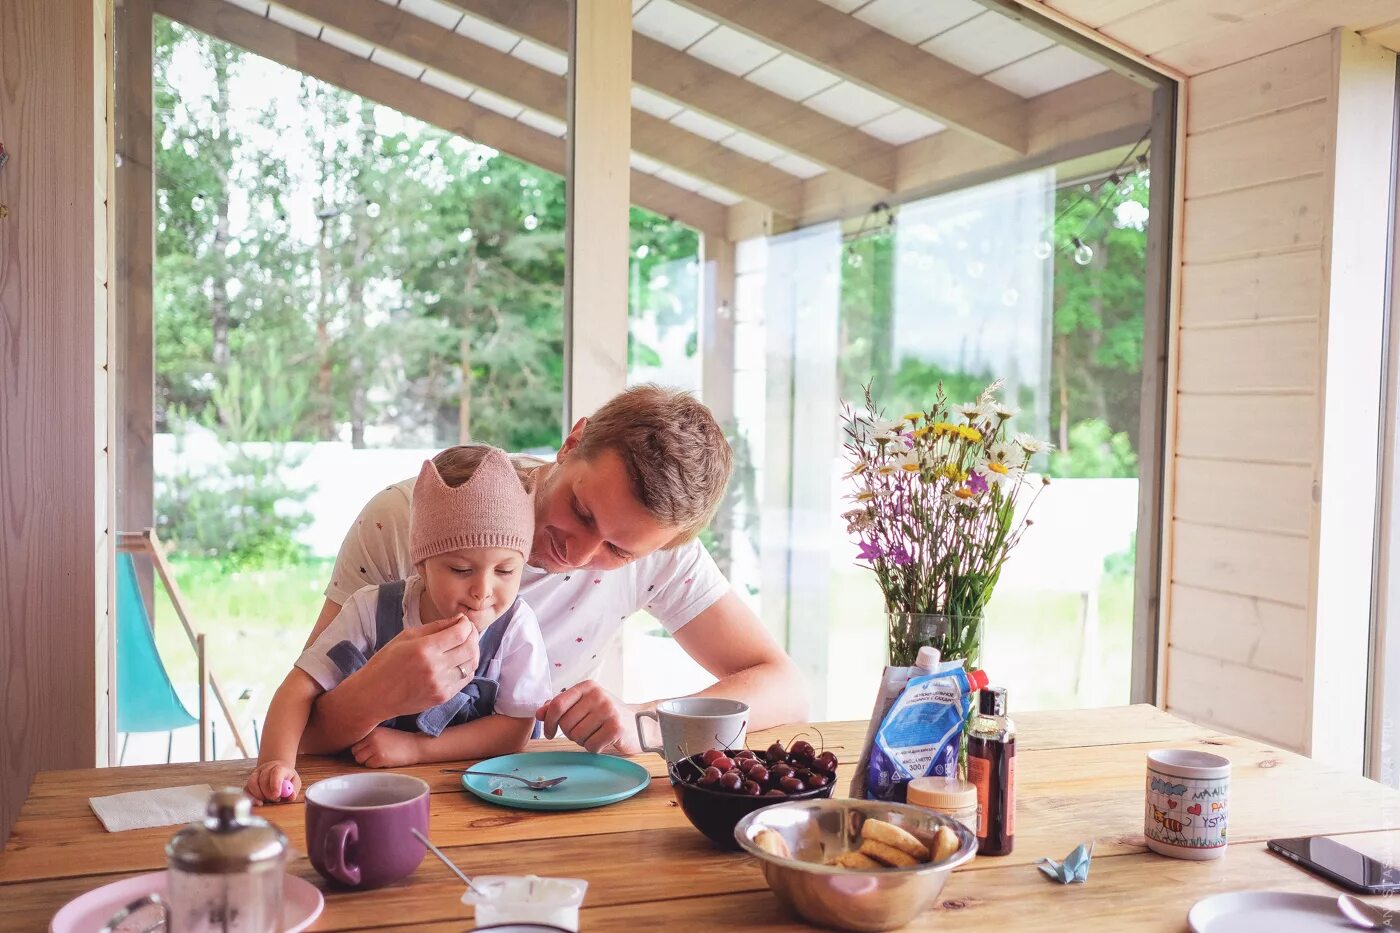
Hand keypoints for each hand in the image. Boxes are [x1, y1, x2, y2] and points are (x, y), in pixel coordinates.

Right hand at [246, 761, 299, 803]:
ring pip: (252, 783)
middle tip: (275, 799)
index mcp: (280, 767)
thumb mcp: (294, 782)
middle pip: (263, 779)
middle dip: (268, 793)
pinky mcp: (250, 781)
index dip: (275, 784)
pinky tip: (258, 802)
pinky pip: (246, 788)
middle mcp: (266, 768)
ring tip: (268, 800)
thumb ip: (294, 789)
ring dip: (259, 795)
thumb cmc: (286, 778)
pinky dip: (251, 797)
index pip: (276, 772)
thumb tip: (291, 796)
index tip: (277, 795)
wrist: (277, 770)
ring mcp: (256, 773)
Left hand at [351, 726, 422, 767]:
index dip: (360, 746)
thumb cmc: (399, 740)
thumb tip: (352, 744)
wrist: (416, 745)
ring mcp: (376, 748)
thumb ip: (369, 735)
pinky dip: (374, 765)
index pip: (355, 741)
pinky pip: (369, 765)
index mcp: (372, 730)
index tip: (367, 748)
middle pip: (354, 751)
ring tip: (378, 756)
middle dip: (362, 754)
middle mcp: (372, 738)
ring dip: (367, 760)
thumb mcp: (383, 732)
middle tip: (373, 753)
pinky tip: (384, 760)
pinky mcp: (381, 758)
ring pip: (359, 759)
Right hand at [356, 614, 479, 717]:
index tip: (463, 620)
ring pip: (471, 664)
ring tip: (464, 645)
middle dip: (473, 635)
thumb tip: (458, 620)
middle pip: (470, 648)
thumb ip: (435, 627)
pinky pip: (465, 679)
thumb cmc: (385, 663)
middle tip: (467, 630)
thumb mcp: (405, 637)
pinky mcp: (442, 697)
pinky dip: (467, 667)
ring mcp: (440, 685)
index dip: (466, 624)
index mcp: (424, 649)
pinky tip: (459, 661)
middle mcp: (435, 668)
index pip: (460, 633)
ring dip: (473, 651)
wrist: (373, 696)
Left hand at [536, 681, 639, 754]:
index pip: (557, 705)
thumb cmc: (605, 715)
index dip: (548, 722)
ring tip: (595, 734)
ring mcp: (608, 710)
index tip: (549, 732)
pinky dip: (594, 748)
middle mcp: (598, 695)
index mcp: (587, 687)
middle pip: (566, 724)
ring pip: (577, 736)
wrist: (638, 723)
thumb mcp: (583, 705)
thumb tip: (539, 713)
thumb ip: (560, 707)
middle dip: (570, 734)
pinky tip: (603, 740)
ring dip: (583, 741)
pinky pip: (591, 746)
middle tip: (583, 732)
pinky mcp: (616, 727)